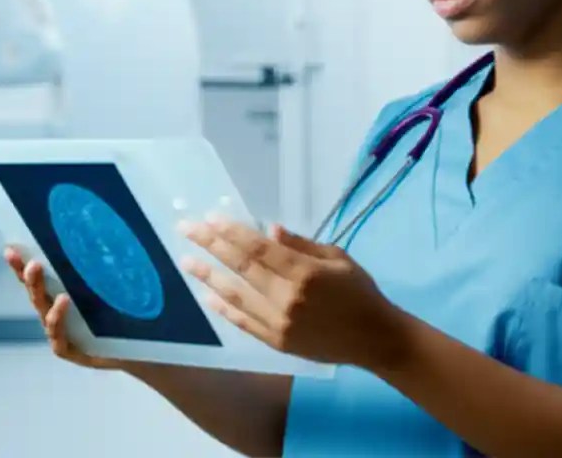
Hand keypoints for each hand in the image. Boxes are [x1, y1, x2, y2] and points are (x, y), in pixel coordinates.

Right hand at [4, 245, 125, 370]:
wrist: (131, 352)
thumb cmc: (118, 319)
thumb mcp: (109, 290)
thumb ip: (101, 270)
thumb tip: (102, 236)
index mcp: (58, 299)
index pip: (36, 280)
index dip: (21, 266)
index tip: (10, 249)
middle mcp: (54, 315)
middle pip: (36, 294)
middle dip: (30, 277)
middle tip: (32, 262)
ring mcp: (58, 334)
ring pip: (44, 311)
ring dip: (38, 290)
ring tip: (37, 271)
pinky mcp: (68, 350)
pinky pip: (58, 335)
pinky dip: (57, 318)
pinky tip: (62, 302)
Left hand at [178, 216, 403, 368]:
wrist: (375, 339)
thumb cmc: (360, 292)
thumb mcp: (337, 258)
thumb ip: (301, 245)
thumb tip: (267, 230)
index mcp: (304, 273)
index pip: (258, 249)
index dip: (231, 232)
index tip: (210, 218)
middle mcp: (287, 298)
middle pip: (241, 267)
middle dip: (210, 245)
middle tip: (186, 228)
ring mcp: (279, 323)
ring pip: (235, 296)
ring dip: (208, 277)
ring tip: (186, 261)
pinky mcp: (277, 342)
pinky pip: (244, 322)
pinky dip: (224, 309)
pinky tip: (207, 296)